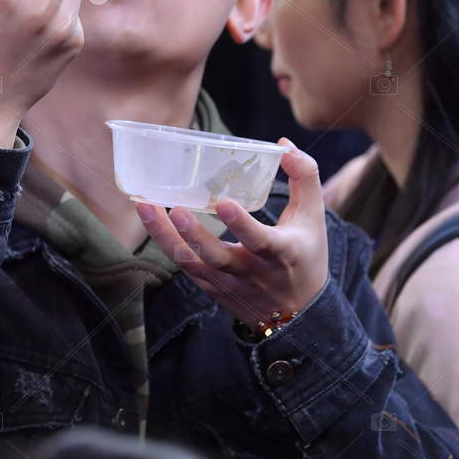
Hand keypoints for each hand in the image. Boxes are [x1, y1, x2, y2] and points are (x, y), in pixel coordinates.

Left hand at [136, 141, 329, 329]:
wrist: (299, 315)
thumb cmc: (306, 256)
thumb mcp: (313, 218)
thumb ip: (304, 177)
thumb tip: (283, 144)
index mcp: (281, 253)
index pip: (260, 241)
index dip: (242, 225)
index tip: (224, 204)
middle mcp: (252, 272)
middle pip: (217, 257)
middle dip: (194, 235)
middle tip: (175, 209)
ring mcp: (228, 283)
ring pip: (192, 263)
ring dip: (165, 236)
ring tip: (145, 207)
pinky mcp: (212, 288)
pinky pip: (185, 266)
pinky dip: (166, 243)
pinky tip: (150, 219)